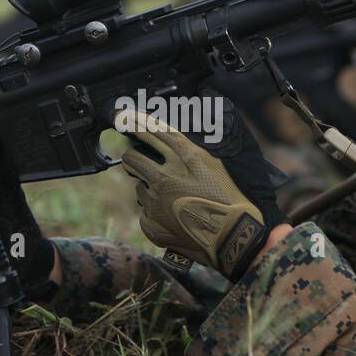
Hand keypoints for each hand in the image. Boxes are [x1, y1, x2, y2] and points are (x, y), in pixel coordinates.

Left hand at [117, 91, 285, 280]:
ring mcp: (155, 204)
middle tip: (141, 162)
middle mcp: (164, 178)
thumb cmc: (229, 199)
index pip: (150, 132)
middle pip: (131, 158)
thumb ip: (188, 149)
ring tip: (173, 199)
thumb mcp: (213, 165)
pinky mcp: (152, 226)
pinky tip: (173, 217)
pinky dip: (154, 213)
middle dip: (133, 157)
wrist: (232, 238)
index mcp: (182, 159)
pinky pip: (144, 213)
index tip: (123, 117)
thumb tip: (167, 137)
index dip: (134, 122)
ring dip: (149, 188)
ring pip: (138, 186)